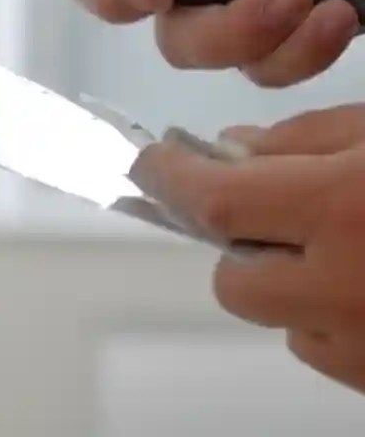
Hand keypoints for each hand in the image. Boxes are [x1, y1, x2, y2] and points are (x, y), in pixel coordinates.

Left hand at [130, 104, 364, 392]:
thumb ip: (306, 139)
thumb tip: (229, 149)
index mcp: (345, 208)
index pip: (213, 201)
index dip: (170, 181)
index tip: (147, 164)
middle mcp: (345, 289)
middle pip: (234, 282)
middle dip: (238, 246)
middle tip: (285, 212)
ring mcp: (363, 347)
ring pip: (282, 322)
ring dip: (292, 287)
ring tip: (354, 249)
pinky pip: (330, 351)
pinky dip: (336, 320)